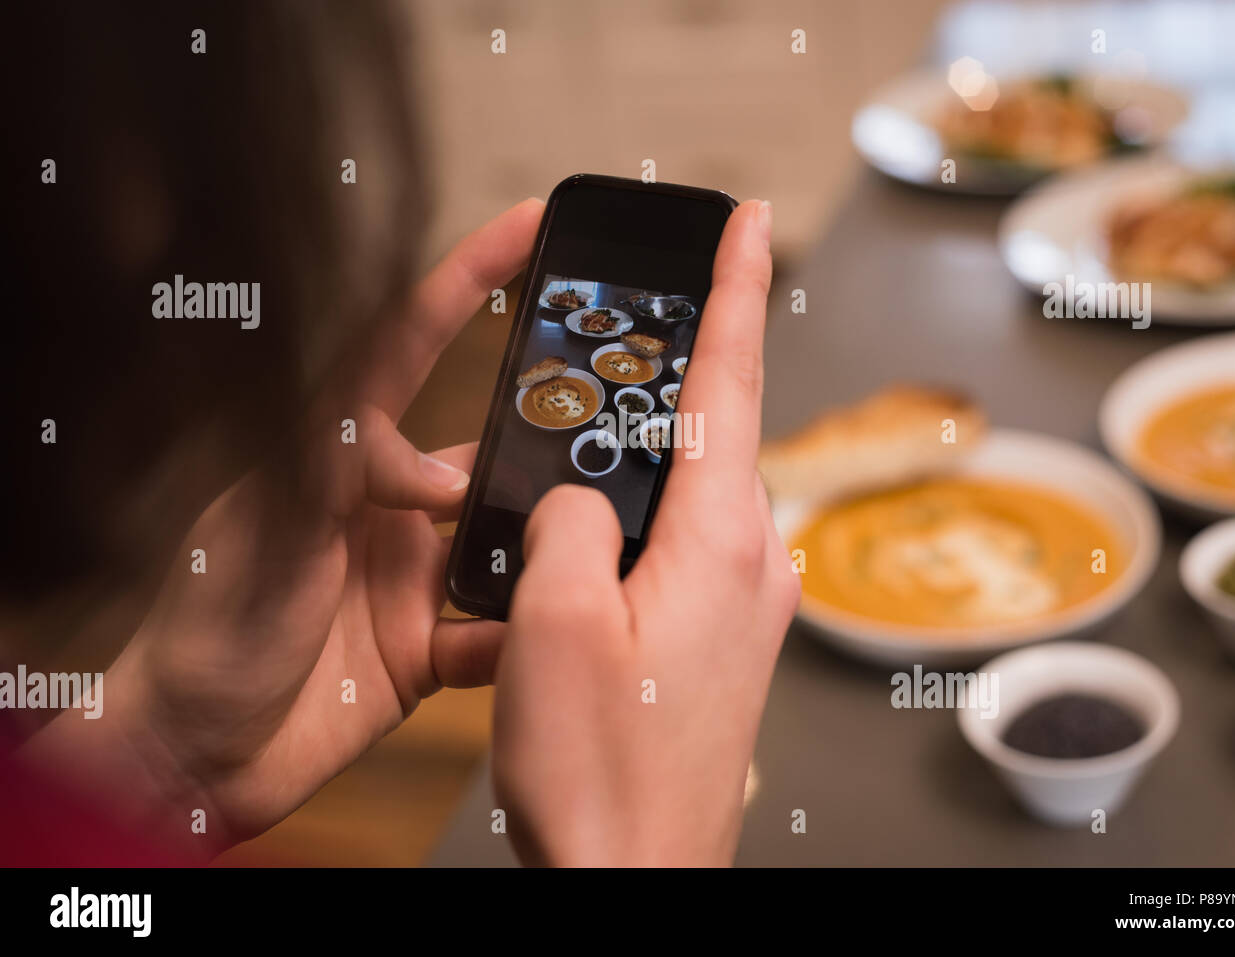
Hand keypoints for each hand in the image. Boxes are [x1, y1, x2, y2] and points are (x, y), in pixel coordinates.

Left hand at [23, 200, 544, 856]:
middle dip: (549, 419)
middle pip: (484, 442)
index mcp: (337, 456)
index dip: (467, 277)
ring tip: (600, 530)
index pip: (406, 345)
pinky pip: (501, 630)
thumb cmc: (202, 630)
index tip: (528, 224)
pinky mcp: (434, 647)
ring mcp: (415, 576)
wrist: (197, 759)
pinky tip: (558, 636)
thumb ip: (346, 474)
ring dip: (550, 538)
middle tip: (619, 397)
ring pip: (509, 537)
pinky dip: (529, 635)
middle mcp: (387, 507)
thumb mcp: (262, 529)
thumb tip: (448, 473)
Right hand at [492, 200, 799, 865]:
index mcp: (721, 544)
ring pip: (694, 495)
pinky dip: (645, 525)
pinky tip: (595, 549)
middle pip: (713, 434)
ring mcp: (749, 605)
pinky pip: (688, 548)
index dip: (735, 291)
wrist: (638, 877)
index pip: (732, 383)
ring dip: (646, 467)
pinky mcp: (728, 639)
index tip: (746, 223)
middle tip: (619, 344)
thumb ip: (567, 522)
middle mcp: (755, 565)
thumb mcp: (554, 628)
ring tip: (582, 467)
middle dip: (668, 381)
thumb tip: (580, 494)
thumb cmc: (603, 774)